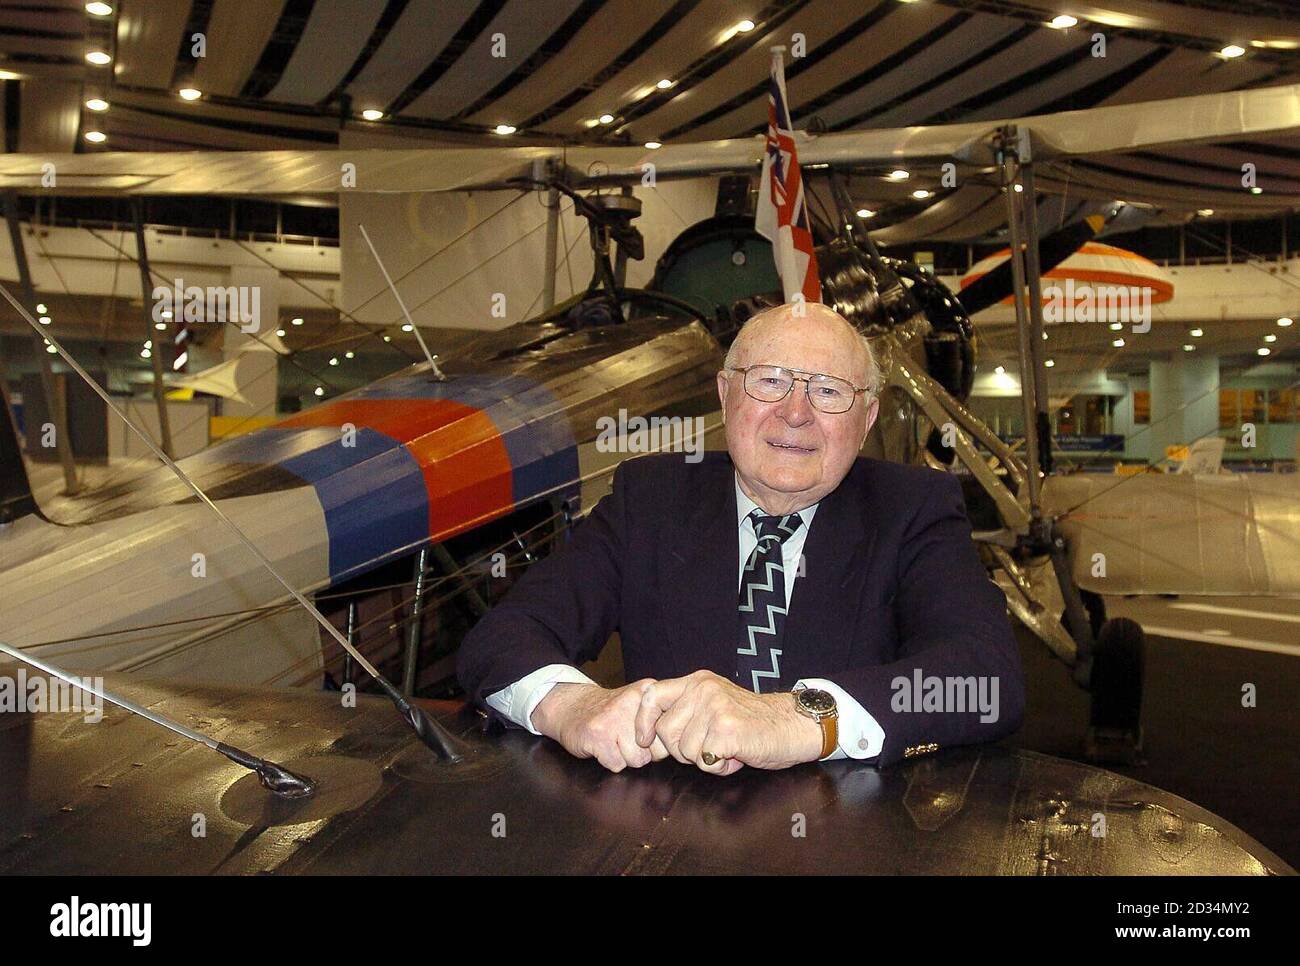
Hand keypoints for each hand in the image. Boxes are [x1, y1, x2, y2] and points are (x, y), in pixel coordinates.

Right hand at [532, 680, 670, 772]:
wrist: (570, 706)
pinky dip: (609, 761)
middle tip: (626, 739)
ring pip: (638, 760)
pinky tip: (602, 746)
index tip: (644, 735)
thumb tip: (679, 749)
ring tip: (614, 742)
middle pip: (656, 750)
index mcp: (648, 692)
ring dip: (626, 758)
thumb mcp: (639, 705)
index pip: (670, 732)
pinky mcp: (598, 734)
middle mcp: (633, 701)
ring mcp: (615, 717)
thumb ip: (661, 720)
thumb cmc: (611, 713)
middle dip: (644, 752)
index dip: (658, 742)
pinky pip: (617, 764)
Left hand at [634, 670, 823, 773]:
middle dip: (683, 751)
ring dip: (705, 760)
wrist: (793, 725)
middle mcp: (703, 689)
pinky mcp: (726, 728)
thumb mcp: (715, 704)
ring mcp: (715, 707)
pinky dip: (720, 767)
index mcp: (697, 681)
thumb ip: (687, 710)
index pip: (652, 695)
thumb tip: (650, 734)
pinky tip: (737, 755)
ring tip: (728, 748)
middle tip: (711, 747)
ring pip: (685, 751)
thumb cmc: (753, 722)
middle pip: (666, 732)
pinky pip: (705, 761)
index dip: (643, 721)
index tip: (645, 740)